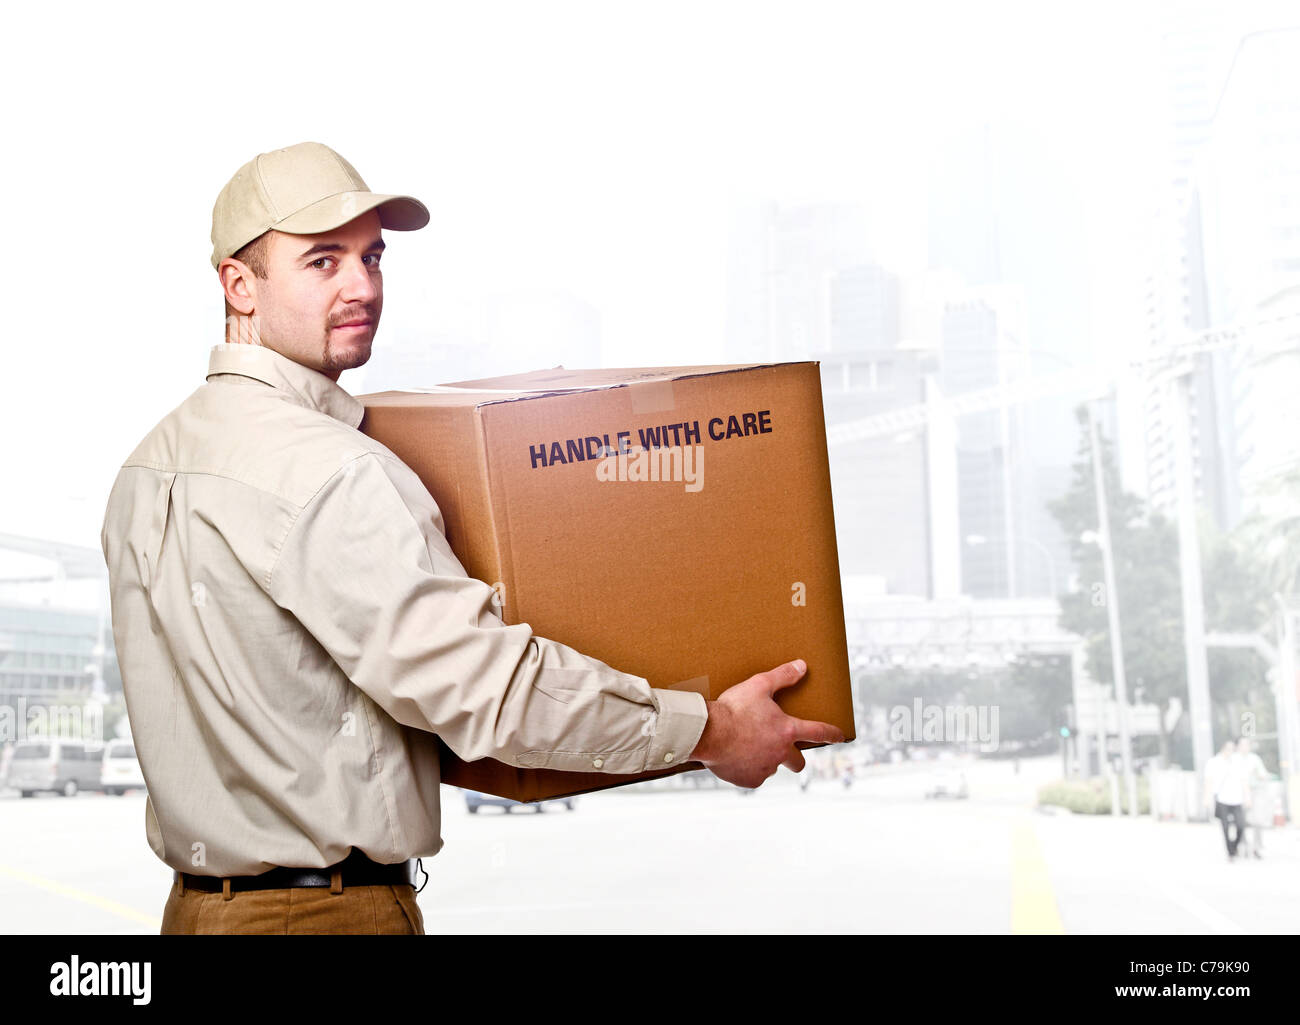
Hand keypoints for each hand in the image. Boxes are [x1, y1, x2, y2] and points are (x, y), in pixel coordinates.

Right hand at [689, 659, 845, 788]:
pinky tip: (735, 756)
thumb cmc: (733, 708)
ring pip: (772, 767)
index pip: (818, 732)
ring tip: (745, 746)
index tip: (840, 735)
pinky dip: (748, 768)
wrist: (708, 733)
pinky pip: (754, 776)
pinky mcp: (750, 780)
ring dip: (765, 759)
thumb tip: (802, 666)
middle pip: (798, 762)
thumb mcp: (758, 685)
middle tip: (780, 747)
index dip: (832, 733)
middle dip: (794, 758)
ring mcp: (766, 768)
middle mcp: (781, 752)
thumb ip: (782, 676)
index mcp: (787, 730)